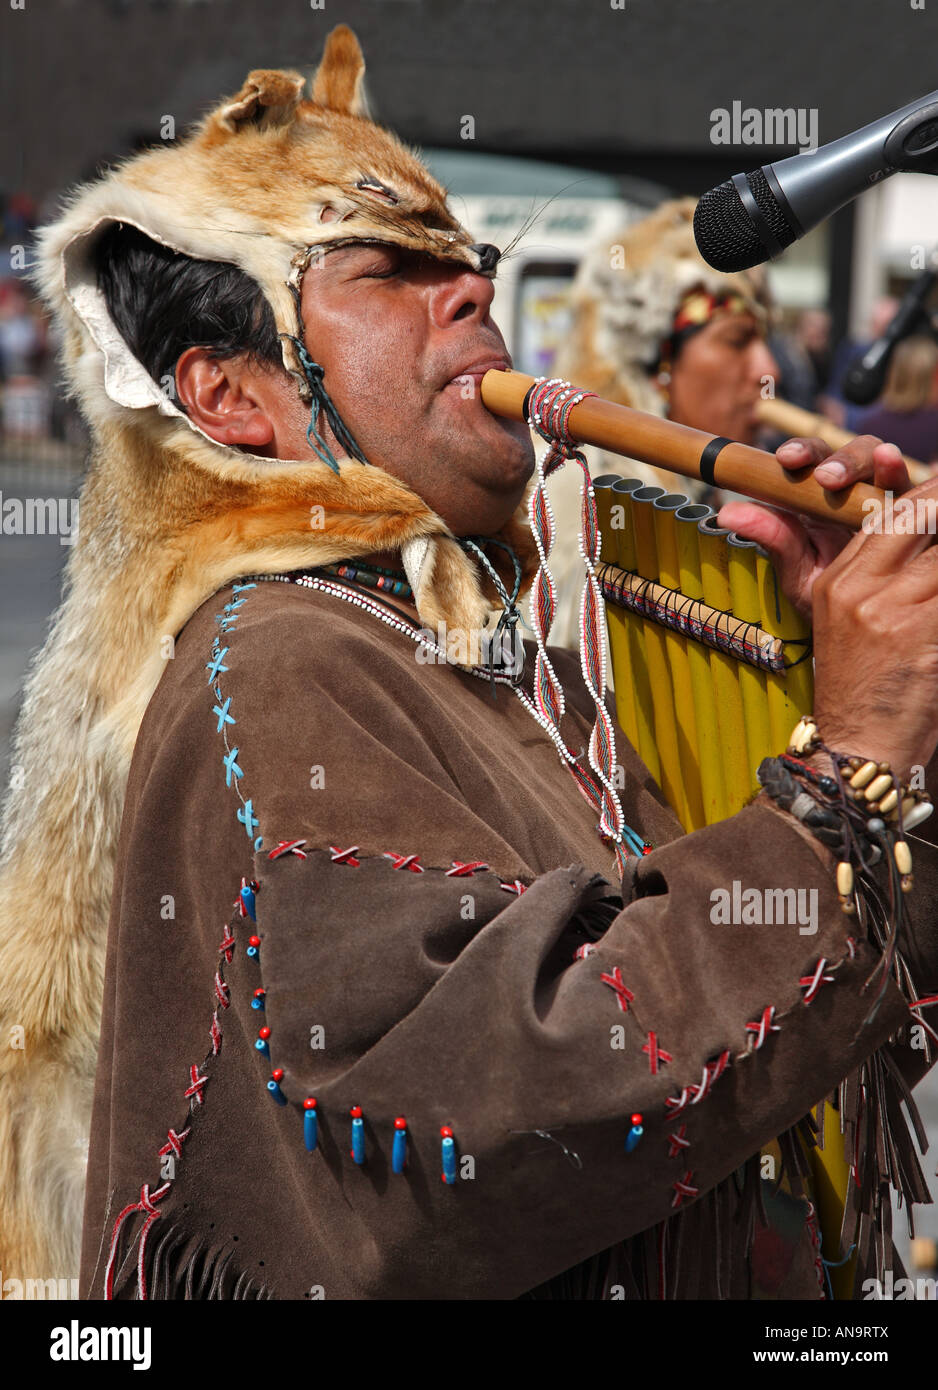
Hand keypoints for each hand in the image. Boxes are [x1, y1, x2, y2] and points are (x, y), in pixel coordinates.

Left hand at [717, 435, 909, 619]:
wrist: (872, 631)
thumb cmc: (832, 599)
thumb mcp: (800, 574)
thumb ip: (774, 540)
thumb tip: (727, 512)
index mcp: (823, 499)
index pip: (813, 462)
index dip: (802, 452)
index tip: (786, 459)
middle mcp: (858, 491)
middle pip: (857, 454)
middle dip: (844, 458)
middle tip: (828, 477)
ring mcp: (893, 500)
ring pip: (890, 466)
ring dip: (884, 463)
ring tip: (884, 462)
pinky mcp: (923, 515)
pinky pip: (925, 494)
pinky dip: (925, 482)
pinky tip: (927, 478)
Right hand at [793, 469, 937, 777]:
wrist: (859, 750)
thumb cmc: (863, 693)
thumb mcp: (840, 627)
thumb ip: (854, 575)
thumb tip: (814, 530)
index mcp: (837, 583)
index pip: (887, 516)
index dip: (927, 490)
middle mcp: (858, 590)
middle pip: (918, 517)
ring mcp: (890, 610)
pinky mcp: (921, 633)